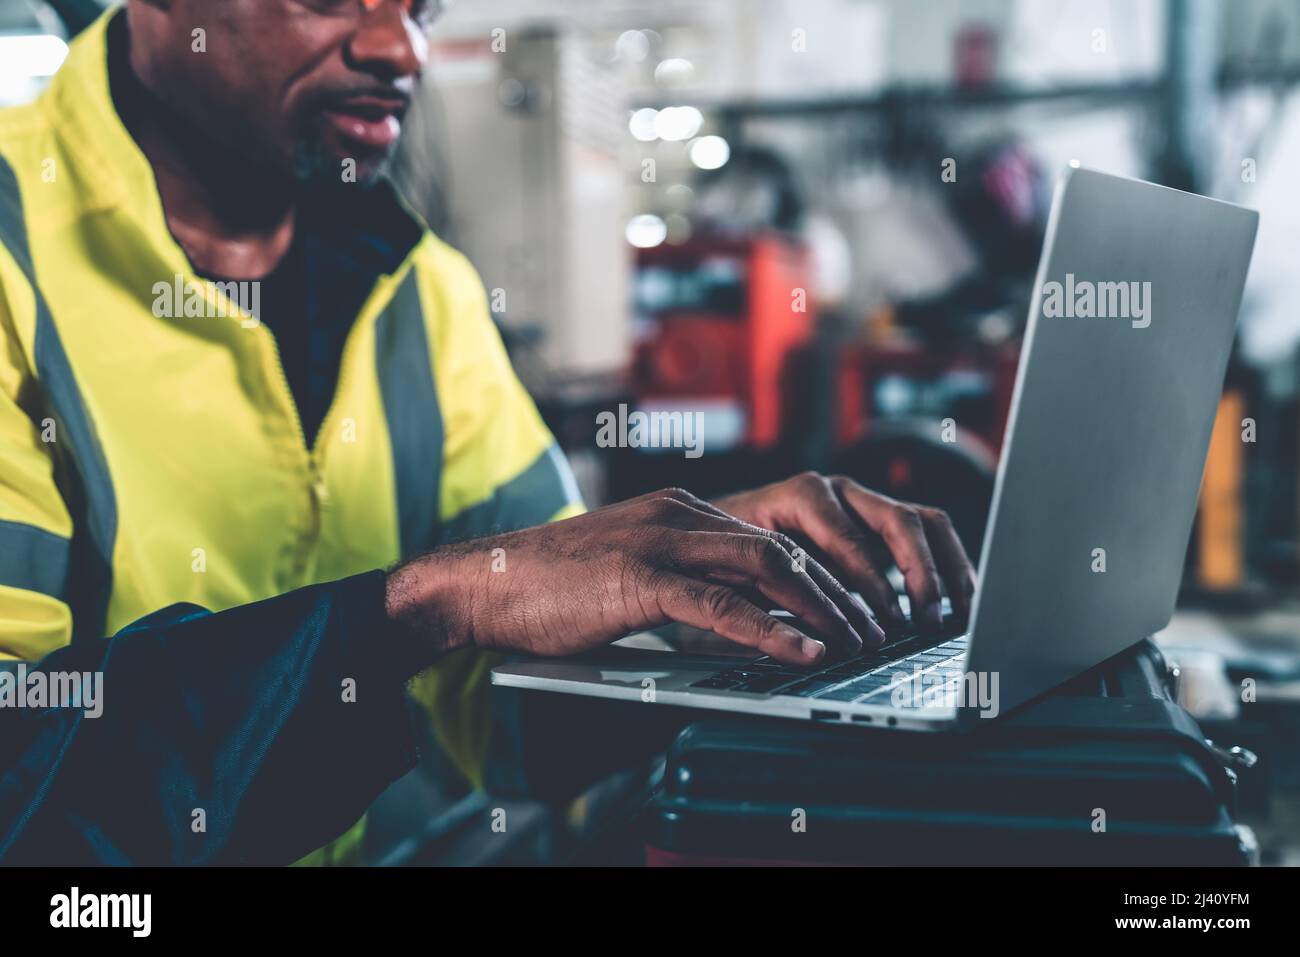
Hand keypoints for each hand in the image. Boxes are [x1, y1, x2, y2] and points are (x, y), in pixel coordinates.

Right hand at [385, 488, 883, 669]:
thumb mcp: (637, 577)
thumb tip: (751, 627)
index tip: (864, 612)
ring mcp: (661, 541)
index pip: (778, 538)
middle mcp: (681, 515)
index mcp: (685, 510)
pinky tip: (802, 653)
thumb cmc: (556, 587)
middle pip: (788, 548)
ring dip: (823, 611)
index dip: (831, 576)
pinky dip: (770, 630)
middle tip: (881, 633)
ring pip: (768, 567)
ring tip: (859, 646)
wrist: (485, 581)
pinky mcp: (638, 577)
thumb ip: (693, 587)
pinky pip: (720, 603)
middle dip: (845, 593)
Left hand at [714, 472, 976, 629]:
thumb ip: (775, 592)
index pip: (850, 537)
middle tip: (928, 621)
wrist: (718, 529)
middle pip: (899, 519)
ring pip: (925, 522)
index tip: (890, 621)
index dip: (873, 582)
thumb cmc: (728, 554)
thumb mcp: (742, 569)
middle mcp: (840, 490)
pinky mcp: (882, 519)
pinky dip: (950, 566)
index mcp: (803, 495)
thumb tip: (815, 639)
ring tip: (958, 615)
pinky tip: (961, 602)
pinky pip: (930, 532)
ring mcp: (865, 500)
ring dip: (947, 569)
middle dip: (920, 574)